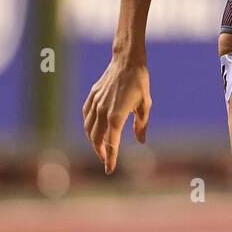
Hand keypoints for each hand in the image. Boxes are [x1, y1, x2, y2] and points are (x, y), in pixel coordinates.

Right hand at [82, 57, 150, 172]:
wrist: (127, 61)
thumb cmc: (139, 83)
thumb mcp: (145, 105)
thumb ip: (141, 125)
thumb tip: (141, 141)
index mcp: (116, 116)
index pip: (112, 144)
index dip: (111, 159)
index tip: (110, 170)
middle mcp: (103, 112)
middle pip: (97, 139)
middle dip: (100, 152)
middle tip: (106, 160)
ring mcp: (95, 104)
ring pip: (89, 129)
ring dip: (93, 141)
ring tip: (100, 148)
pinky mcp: (92, 96)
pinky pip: (86, 115)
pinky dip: (88, 126)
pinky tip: (93, 129)